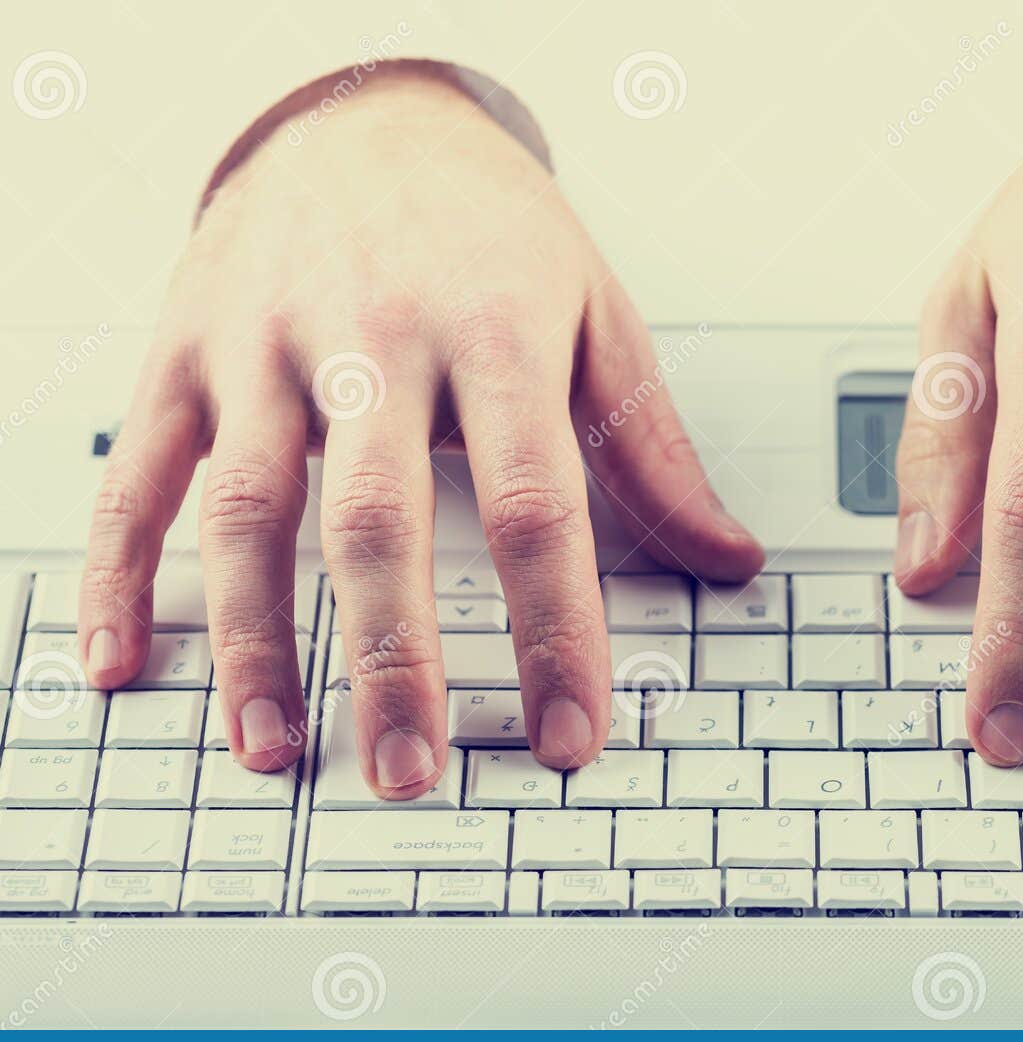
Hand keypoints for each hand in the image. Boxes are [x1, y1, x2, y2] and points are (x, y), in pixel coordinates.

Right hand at [78, 66, 761, 796]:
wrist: (364, 116)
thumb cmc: (490, 230)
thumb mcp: (596, 314)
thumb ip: (652, 449)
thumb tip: (729, 559)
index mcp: (495, 331)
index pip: (533, 504)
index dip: (554, 630)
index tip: (571, 733)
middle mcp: (373, 338)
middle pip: (378, 518)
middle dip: (393, 658)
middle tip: (410, 773)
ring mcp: (264, 343)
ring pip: (248, 507)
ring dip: (254, 640)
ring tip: (274, 749)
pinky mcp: (185, 350)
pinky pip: (140, 471)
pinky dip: (121, 571)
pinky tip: (125, 662)